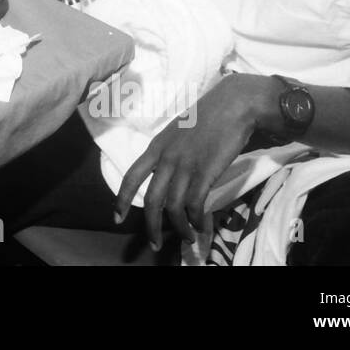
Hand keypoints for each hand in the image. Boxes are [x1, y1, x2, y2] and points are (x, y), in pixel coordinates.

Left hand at [114, 74, 268, 248]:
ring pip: (173, 207)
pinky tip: (202, 226)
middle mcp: (166, 158)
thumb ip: (170, 152)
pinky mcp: (205, 172)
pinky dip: (198, 220)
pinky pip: (196, 204)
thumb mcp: (178, 132)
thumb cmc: (208, 116)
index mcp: (156, 147)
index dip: (122, 199)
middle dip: (150, 226)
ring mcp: (185, 165)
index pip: (131, 176)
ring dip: (180, 228)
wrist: (232, 104)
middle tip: (155, 244)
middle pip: (151, 200)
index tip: (116, 217)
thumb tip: (168, 174)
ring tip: (188, 238)